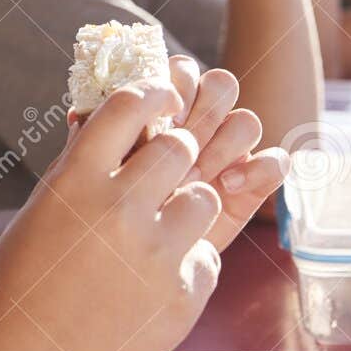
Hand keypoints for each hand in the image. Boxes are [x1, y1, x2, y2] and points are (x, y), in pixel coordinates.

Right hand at [0, 65, 285, 350]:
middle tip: (167, 174)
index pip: (128, 107)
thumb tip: (103, 128)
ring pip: (203, 200)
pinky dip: (185, 268)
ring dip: (186, 210)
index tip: (162, 98)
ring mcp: (156, 253)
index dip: (151, 95)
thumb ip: (78, 174)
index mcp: (74, 181)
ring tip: (156, 240)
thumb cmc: (15, 294)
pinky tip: (149, 292)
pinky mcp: (183, 296)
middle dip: (179, 155)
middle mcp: (118, 207)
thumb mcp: (39, 218)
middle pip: (180, 147)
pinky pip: (205, 259)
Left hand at [69, 56, 272, 250]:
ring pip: (245, 121)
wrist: (119, 278)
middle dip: (202, 112)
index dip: (175, 83)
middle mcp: (196, 126)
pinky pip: (274, 161)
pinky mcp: (248, 188)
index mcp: (157, 112)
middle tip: (181, 144)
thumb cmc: (93, 222)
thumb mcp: (83, 180)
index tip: (159, 114)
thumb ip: (87, 145)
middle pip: (220, 86)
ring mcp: (223, 156)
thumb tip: (75, 117)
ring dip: (224, 143)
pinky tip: (227, 186)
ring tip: (194, 176)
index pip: (178, 72)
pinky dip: (259, 167)